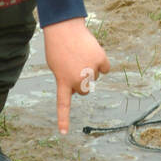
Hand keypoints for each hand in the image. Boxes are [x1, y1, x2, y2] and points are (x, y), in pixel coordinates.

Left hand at [42, 17, 109, 134]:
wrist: (64, 27)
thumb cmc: (58, 45)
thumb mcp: (56, 66)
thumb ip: (66, 78)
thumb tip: (82, 85)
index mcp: (63, 81)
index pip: (63, 105)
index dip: (63, 120)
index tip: (64, 134)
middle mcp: (78, 80)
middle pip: (84, 90)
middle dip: (82, 82)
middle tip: (75, 66)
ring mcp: (90, 71)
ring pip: (95, 77)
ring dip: (90, 69)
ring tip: (80, 54)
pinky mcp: (101, 61)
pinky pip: (105, 67)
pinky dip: (101, 61)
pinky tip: (93, 52)